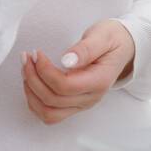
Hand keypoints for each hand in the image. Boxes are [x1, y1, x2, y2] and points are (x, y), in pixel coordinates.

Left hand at [20, 19, 135, 124]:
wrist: (123, 48)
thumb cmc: (112, 40)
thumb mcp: (102, 36)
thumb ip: (85, 48)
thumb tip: (66, 60)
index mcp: (99, 81)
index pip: (65, 86)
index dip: (45, 71)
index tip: (37, 53)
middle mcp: (90, 98)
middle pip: (53, 100)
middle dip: (33, 78)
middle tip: (27, 57)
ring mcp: (82, 104)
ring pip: (48, 112)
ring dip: (31, 93)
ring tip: (27, 69)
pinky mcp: (74, 105)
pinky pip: (49, 114)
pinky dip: (35, 101)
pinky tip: (31, 81)